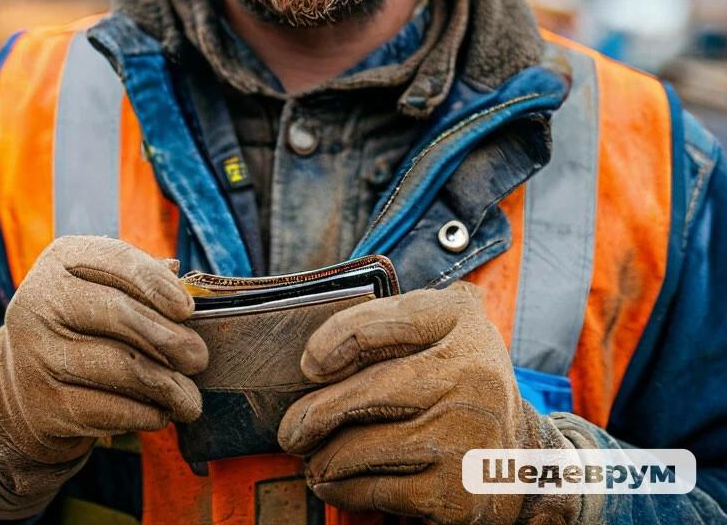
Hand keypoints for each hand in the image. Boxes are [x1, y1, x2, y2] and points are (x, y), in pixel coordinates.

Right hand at [0, 235, 207, 494]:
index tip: (188, 310)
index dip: (157, 285)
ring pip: (120, 367)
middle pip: (120, 315)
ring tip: (190, 398)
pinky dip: (145, 414)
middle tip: (199, 358)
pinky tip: (161, 414)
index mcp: (60, 260)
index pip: (117, 261)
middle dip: (169, 338)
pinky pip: (109, 410)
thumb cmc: (83, 325)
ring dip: (167, 386)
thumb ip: (142, 278)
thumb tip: (180, 277)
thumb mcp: (103, 287)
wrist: (25, 384)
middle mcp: (39, 301)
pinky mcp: (43, 403)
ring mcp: (35, 354)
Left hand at [277, 281, 578, 524]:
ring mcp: (467, 439)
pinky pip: (376, 491)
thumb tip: (317, 355)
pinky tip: (334, 483)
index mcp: (463, 326)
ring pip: (362, 448)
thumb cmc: (461, 385)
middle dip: (314, 414)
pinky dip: (343, 489)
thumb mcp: (440, 331)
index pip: (386, 325)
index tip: (309, 364)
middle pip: (367, 393)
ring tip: (314, 458)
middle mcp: (474, 379)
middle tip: (291, 430)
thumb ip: (389, 321)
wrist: (524, 465)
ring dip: (323, 458)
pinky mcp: (456, 494)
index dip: (336, 339)